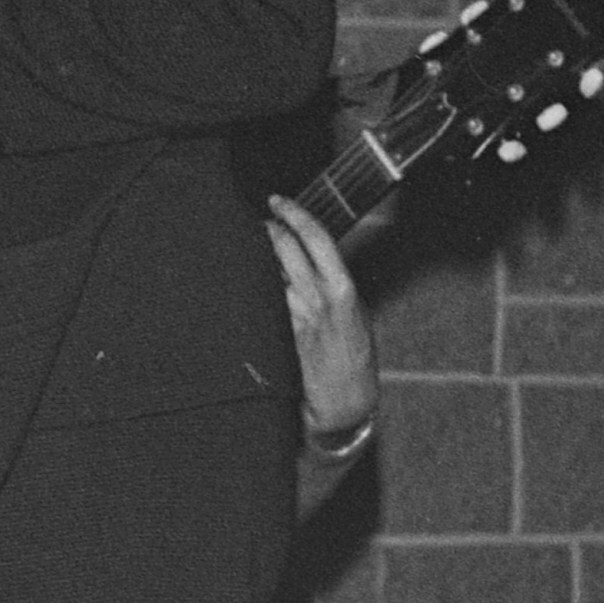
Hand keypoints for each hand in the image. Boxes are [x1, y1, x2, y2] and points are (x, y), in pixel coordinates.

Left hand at [264, 194, 379, 442]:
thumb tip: (311, 261)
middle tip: (260, 221)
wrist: (344, 401)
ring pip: (269, 272)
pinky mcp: (279, 334)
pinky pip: (264, 301)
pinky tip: (248, 281)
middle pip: (286, 248)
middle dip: (269, 229)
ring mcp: (295, 317)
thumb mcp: (356, 313)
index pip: (316, 237)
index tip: (278, 201)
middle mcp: (317, 299)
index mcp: (342, 288)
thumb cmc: (354, 357)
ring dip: (259, 257)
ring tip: (252, 247)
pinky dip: (255, 287)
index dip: (294, 213)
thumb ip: (334, 286)